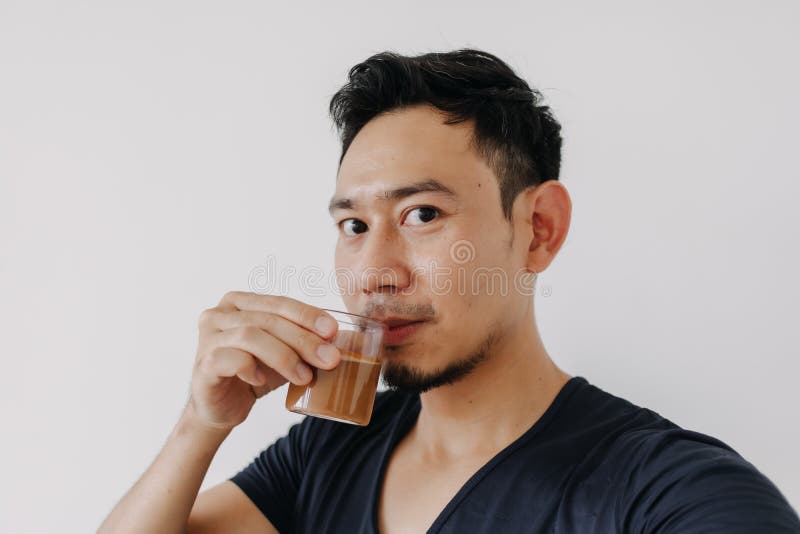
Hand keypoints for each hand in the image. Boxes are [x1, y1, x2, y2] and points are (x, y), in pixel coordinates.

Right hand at [187, 291, 340, 430]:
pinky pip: (231, 359)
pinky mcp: (204, 364)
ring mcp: (208, 337)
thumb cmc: (254, 374)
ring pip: (252, 336)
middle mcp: (220, 313)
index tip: (333, 331)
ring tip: (304, 377)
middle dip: (304, 339)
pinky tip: (262, 381)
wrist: (220, 408)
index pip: (279, 302)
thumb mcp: (285, 354)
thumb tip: (350, 340)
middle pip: (269, 320)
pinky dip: (252, 368)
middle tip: (329, 359)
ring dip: (284, 356)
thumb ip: (307, 343)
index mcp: (240, 302)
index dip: (308, 315)